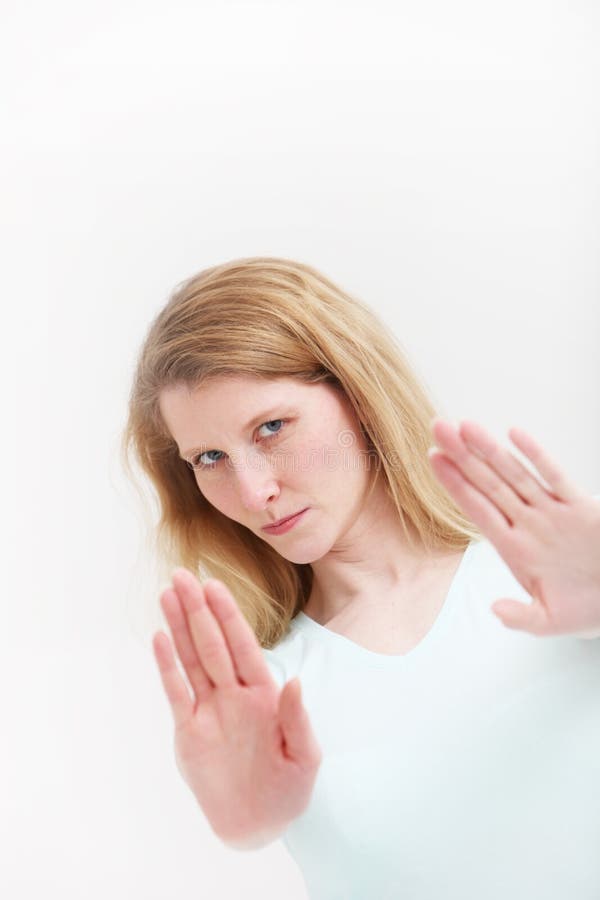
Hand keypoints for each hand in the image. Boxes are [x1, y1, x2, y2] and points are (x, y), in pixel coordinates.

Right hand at [152, 569, 322, 842]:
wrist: (257, 825)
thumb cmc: (288, 790)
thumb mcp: (304, 757)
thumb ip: (298, 719)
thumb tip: (294, 680)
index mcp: (263, 694)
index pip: (242, 645)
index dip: (228, 616)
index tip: (214, 585)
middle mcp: (233, 694)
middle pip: (212, 643)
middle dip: (198, 610)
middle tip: (182, 575)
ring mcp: (209, 709)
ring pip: (191, 659)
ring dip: (179, 626)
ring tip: (168, 594)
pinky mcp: (189, 731)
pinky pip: (176, 692)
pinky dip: (167, 666)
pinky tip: (160, 637)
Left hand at [428, 418, 599, 638]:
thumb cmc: (585, 607)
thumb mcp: (549, 620)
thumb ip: (521, 617)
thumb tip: (495, 610)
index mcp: (515, 549)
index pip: (477, 510)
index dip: (455, 484)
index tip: (432, 458)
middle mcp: (528, 524)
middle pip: (488, 484)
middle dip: (462, 456)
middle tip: (438, 427)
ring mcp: (552, 512)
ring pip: (516, 474)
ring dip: (490, 450)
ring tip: (466, 426)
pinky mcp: (581, 507)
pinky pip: (555, 476)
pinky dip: (537, 455)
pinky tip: (515, 435)